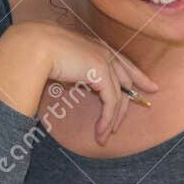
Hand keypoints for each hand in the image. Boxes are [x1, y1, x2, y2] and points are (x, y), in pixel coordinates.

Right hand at [0, 21, 159, 144]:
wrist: (33, 47)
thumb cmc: (38, 53)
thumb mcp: (62, 63)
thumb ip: (73, 72)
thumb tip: (72, 84)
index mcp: (95, 45)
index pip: (123, 62)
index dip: (138, 75)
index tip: (150, 85)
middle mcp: (104, 51)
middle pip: (128, 78)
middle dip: (134, 96)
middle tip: (141, 108)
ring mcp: (105, 61)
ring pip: (119, 96)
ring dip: (112, 119)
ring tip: (104, 137)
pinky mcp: (102, 74)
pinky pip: (111, 103)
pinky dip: (106, 120)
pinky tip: (101, 132)